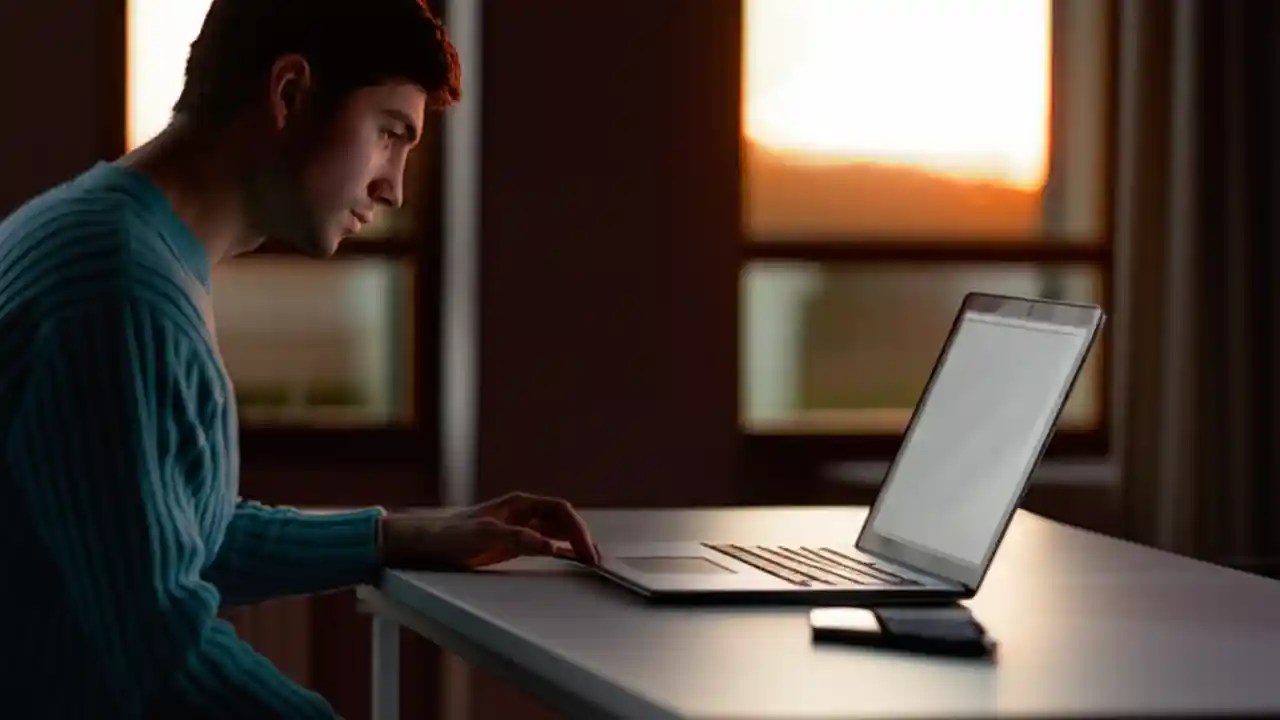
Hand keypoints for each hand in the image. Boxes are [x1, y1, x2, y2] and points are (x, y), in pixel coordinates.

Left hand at [379, 492, 599, 569]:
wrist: (426, 545)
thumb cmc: (450, 535)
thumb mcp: (484, 536)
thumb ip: (518, 539)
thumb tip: (550, 545)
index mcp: (519, 504)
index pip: (560, 510)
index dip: (577, 528)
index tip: (586, 549)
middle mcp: (523, 514)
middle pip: (563, 520)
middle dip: (582, 537)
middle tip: (595, 559)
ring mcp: (519, 529)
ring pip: (557, 532)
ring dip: (574, 544)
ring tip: (590, 561)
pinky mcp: (513, 545)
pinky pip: (545, 545)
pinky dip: (561, 552)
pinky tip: (570, 561)